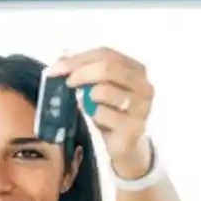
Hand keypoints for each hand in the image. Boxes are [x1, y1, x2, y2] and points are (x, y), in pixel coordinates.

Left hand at [47, 48, 154, 179]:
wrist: (126, 146)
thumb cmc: (110, 113)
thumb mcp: (98, 88)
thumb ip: (84, 70)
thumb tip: (61, 56)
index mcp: (136, 69)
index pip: (106, 54)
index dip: (79, 59)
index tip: (57, 67)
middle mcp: (143, 85)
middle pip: (107, 68)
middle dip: (81, 73)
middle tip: (67, 83)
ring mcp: (142, 106)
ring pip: (104, 91)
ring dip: (88, 98)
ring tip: (89, 105)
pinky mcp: (134, 127)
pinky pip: (103, 113)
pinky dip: (94, 115)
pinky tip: (98, 120)